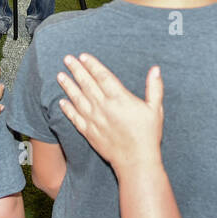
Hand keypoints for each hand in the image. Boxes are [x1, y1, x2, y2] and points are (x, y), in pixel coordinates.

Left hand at [57, 54, 163, 177]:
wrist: (136, 161)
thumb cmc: (148, 135)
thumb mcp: (156, 109)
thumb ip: (154, 88)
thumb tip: (155, 69)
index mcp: (119, 99)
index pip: (102, 76)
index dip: (92, 65)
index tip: (83, 56)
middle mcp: (104, 107)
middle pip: (87, 84)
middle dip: (76, 70)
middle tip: (67, 59)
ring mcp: (94, 120)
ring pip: (78, 99)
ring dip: (68, 86)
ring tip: (60, 76)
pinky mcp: (89, 132)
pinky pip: (75, 118)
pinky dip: (67, 109)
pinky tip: (62, 102)